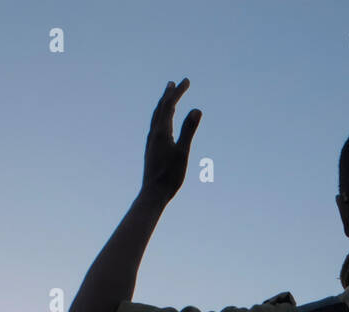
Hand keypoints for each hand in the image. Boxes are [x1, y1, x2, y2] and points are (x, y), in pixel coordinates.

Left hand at [140, 78, 201, 204]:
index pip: (170, 105)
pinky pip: (155, 127)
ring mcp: (151, 142)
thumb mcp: (183, 152)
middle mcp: (154, 134)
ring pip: (156, 117)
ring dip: (162, 105)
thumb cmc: (169, 176)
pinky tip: (161, 123)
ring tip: (167, 98)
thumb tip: (197, 109)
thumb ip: (189, 130)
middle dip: (168, 94)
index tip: (186, 80)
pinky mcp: (151, 149)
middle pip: (160, 108)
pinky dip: (159, 117)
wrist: (153, 194)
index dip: (178, 92)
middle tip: (174, 83)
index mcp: (162, 132)